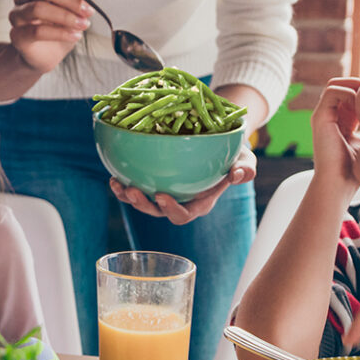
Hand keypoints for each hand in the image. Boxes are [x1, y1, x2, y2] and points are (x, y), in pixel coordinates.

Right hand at [7, 0, 93, 74]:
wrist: (46, 55)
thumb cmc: (58, 28)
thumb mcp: (69, 5)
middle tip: (89, 10)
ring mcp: (17, 16)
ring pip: (39, 9)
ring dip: (66, 17)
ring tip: (83, 24)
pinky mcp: (17, 36)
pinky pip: (37, 31)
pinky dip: (60, 33)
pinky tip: (74, 35)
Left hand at [109, 144, 256, 225]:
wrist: (220, 145)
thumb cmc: (234, 156)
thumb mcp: (246, 160)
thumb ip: (246, 169)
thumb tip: (239, 175)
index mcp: (200, 203)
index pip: (184, 215)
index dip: (171, 210)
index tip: (161, 196)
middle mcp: (180, 202)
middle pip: (158, 212)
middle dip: (143, 205)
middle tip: (133, 190)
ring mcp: (166, 194)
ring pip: (144, 202)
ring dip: (128, 196)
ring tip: (118, 184)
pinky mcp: (154, 183)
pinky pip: (137, 187)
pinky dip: (123, 184)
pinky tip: (113, 175)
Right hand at [311, 76, 359, 191]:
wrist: (338, 185)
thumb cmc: (356, 170)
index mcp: (341, 121)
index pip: (353, 93)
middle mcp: (329, 115)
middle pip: (345, 85)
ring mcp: (322, 115)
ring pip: (338, 84)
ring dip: (356, 87)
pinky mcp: (319, 117)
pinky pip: (333, 91)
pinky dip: (349, 93)